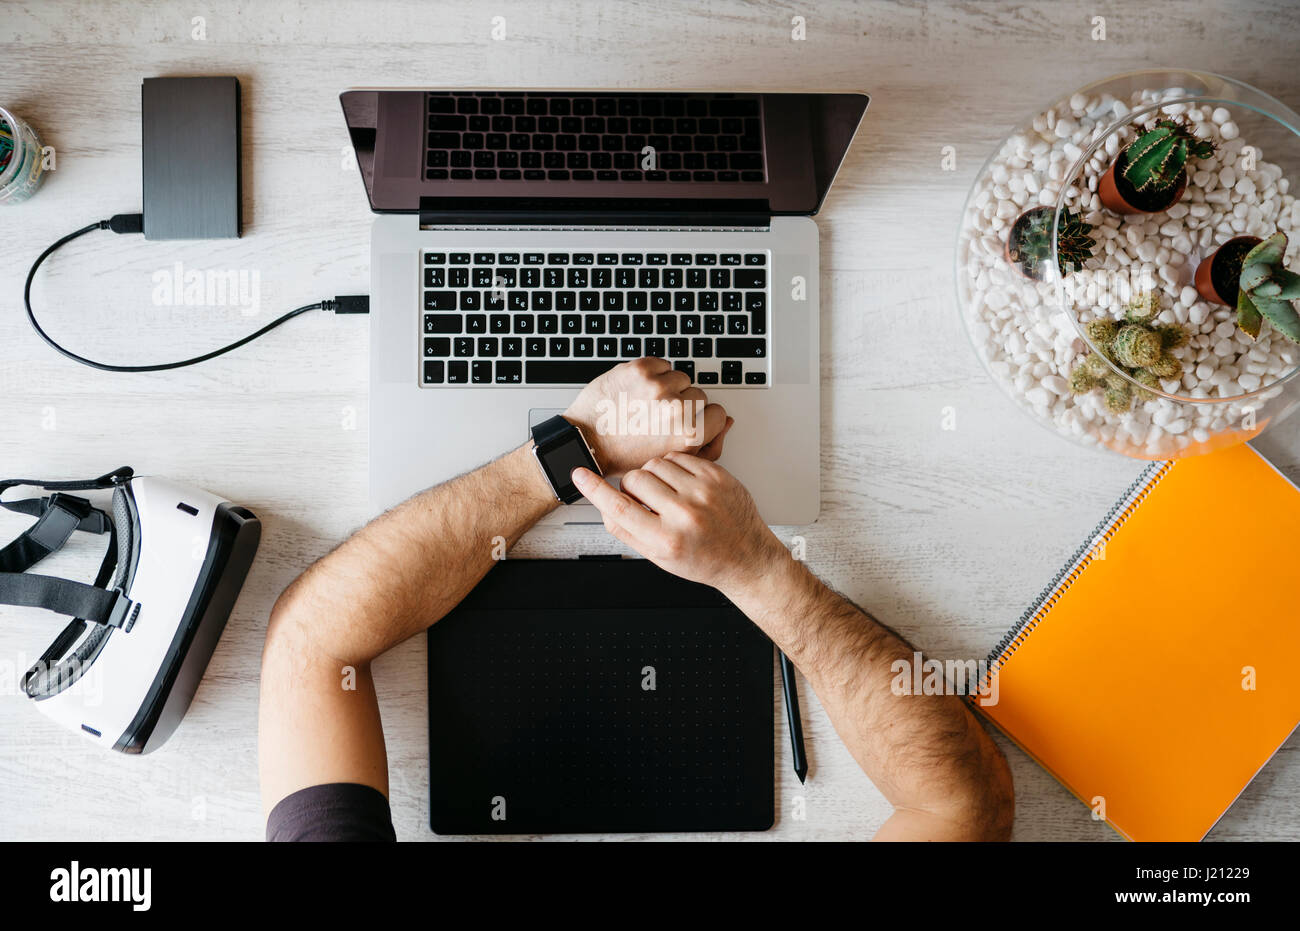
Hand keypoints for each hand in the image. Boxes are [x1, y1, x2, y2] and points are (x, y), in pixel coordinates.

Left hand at [564, 358, 731, 476]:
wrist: (587, 441)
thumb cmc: (624, 456)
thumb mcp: (671, 462)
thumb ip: (706, 446)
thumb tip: (726, 422)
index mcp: (687, 435)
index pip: (718, 413)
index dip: (703, 418)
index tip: (688, 420)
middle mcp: (675, 410)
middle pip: (698, 395)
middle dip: (683, 404)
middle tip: (660, 417)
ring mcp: (656, 387)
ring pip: (680, 377)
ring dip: (668, 388)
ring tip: (647, 404)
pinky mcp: (638, 370)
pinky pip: (661, 364)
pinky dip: (652, 374)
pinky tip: (639, 391)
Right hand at [571, 452, 787, 594]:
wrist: (746, 557)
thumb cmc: (704, 560)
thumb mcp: (659, 558)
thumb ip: (627, 532)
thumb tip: (603, 504)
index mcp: (666, 540)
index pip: (619, 508)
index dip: (594, 489)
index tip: (579, 475)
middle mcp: (685, 515)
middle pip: (635, 480)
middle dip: (632, 487)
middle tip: (645, 501)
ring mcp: (704, 493)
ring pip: (655, 464)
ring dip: (653, 475)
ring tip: (667, 494)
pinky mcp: (717, 476)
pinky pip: (678, 457)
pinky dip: (674, 467)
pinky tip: (682, 484)